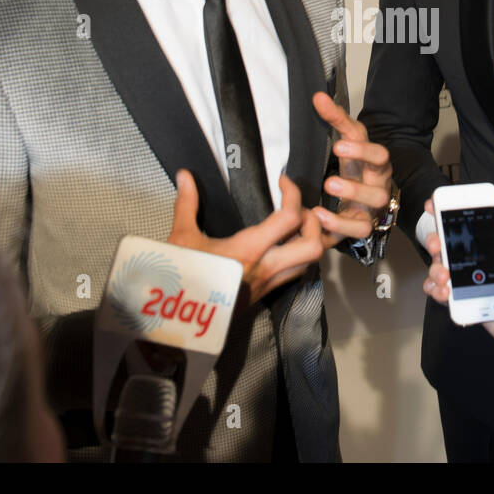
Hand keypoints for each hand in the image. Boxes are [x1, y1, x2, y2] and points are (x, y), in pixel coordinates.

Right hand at [168, 169, 323, 304]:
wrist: (180, 318)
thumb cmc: (183, 278)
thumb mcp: (182, 238)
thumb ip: (187, 203)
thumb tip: (185, 175)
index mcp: (250, 249)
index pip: (290, 218)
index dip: (293, 194)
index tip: (283, 182)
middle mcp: (267, 267)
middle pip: (313, 245)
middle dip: (314, 223)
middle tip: (298, 209)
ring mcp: (269, 283)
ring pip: (309, 263)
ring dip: (310, 240)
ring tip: (296, 225)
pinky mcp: (266, 293)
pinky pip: (295, 273)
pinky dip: (299, 257)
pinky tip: (286, 246)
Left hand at [311, 91, 392, 245]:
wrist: (361, 201)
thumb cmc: (355, 168)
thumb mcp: (347, 142)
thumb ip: (334, 119)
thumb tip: (318, 97)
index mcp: (375, 162)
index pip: (378, 154)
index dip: (362, 151)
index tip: (339, 147)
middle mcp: (379, 182)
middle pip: (381, 180)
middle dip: (359, 174)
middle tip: (330, 180)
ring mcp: (374, 204)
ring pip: (375, 202)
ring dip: (352, 197)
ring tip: (327, 192)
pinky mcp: (364, 224)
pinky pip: (360, 229)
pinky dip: (340, 224)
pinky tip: (319, 217)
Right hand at [422, 198, 493, 373]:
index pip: (468, 228)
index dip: (449, 217)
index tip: (435, 207)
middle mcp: (481, 264)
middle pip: (448, 247)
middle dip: (436, 241)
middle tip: (437, 245)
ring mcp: (471, 284)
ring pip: (441, 269)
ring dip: (435, 268)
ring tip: (445, 275)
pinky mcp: (466, 303)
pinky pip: (442, 294)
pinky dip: (436, 290)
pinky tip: (444, 291)